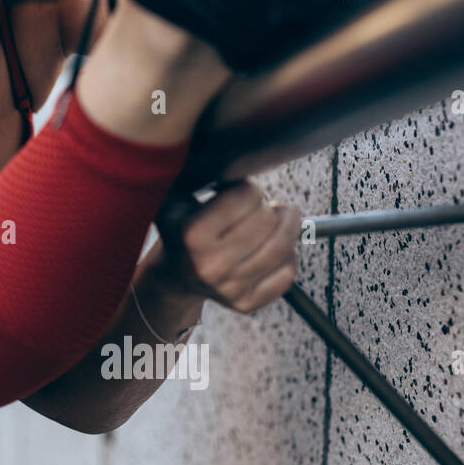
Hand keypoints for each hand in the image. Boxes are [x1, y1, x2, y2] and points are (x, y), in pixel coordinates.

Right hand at [167, 179, 302, 313]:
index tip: (241, 193)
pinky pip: (288, 273)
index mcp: (192, 233)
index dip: (248, 188)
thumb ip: (200, 177)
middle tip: (264, 208)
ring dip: (288, 227)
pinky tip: (274, 249)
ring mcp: (230, 287)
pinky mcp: (246, 303)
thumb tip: (240, 161)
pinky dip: (288, 256)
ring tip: (279, 221)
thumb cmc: (182, 231)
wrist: (175, 276)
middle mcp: (210, 264)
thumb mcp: (177, 199)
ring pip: (285, 247)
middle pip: (270, 221)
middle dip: (272, 208)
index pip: (247, 195)